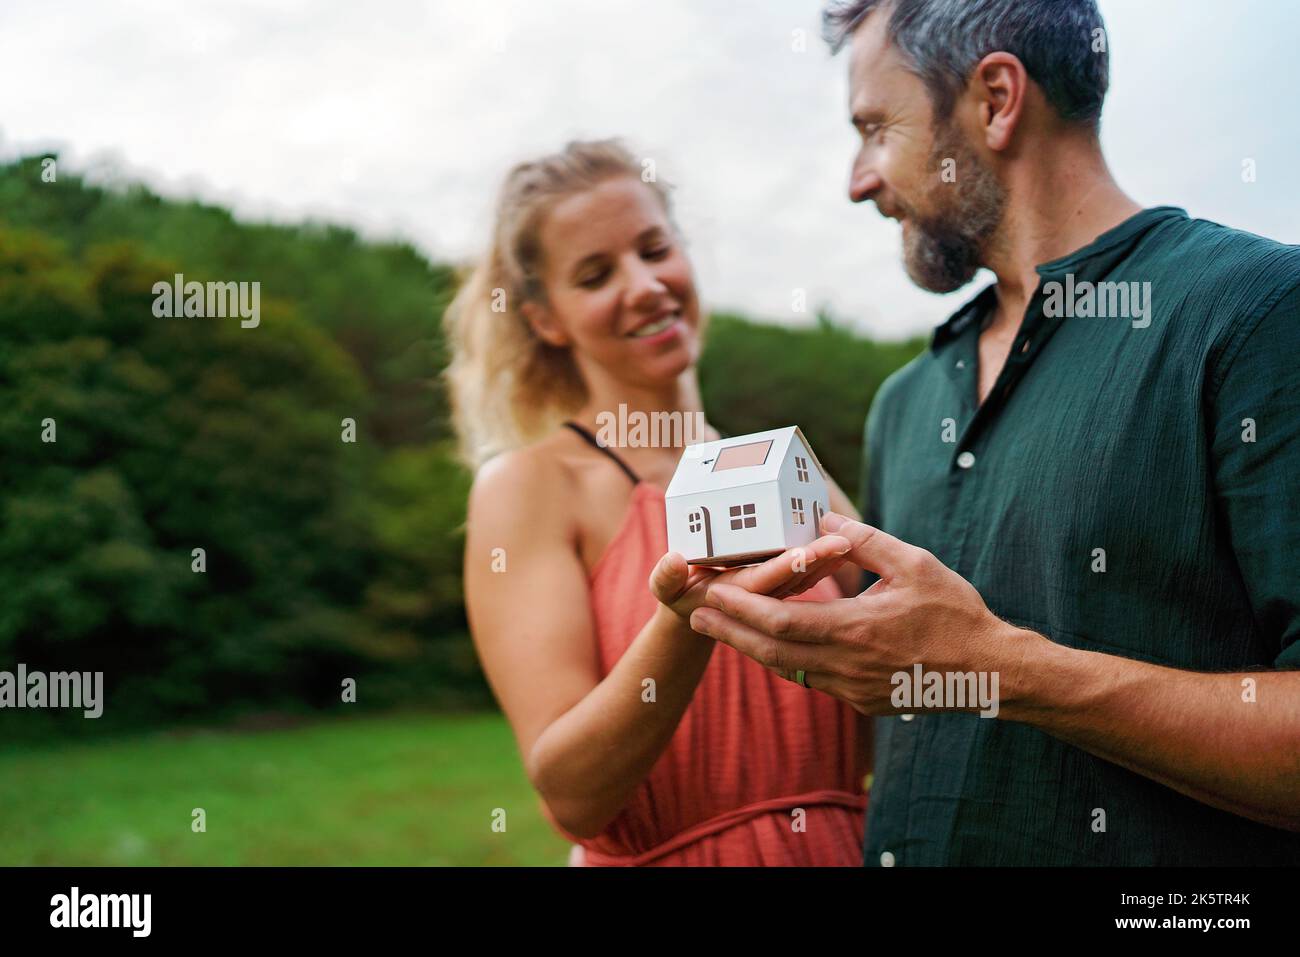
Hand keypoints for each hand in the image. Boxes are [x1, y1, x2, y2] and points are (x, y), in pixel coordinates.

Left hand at [688, 512, 1034, 713]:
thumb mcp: (912, 564)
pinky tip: (773, 646)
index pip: (778, 620)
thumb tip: (823, 515)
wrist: (990, 671)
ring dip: (752, 648)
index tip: (708, 593)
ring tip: (724, 629)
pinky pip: (812, 680)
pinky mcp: (862, 702)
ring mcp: (852, 689)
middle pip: (770, 650)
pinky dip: (786, 660)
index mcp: (853, 628)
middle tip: (697, 616)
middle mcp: (845, 664)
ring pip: (788, 668)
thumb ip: (863, 541)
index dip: (738, 609)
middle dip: (730, 632)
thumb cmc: (955, 613)